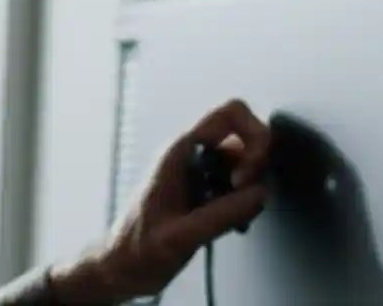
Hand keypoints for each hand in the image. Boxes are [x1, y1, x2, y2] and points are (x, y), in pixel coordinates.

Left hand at [49, 99, 271, 302]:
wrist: (121, 269)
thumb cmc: (139, 251)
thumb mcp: (181, 236)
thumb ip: (222, 214)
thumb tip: (261, 193)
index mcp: (180, 151)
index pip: (230, 113)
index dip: (254, 135)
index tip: (248, 175)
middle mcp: (192, 153)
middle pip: (244, 137)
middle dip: (254, 167)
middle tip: (242, 200)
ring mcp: (199, 170)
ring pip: (243, 161)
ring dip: (249, 188)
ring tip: (235, 220)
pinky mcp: (204, 189)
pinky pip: (237, 182)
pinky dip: (244, 200)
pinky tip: (233, 225)